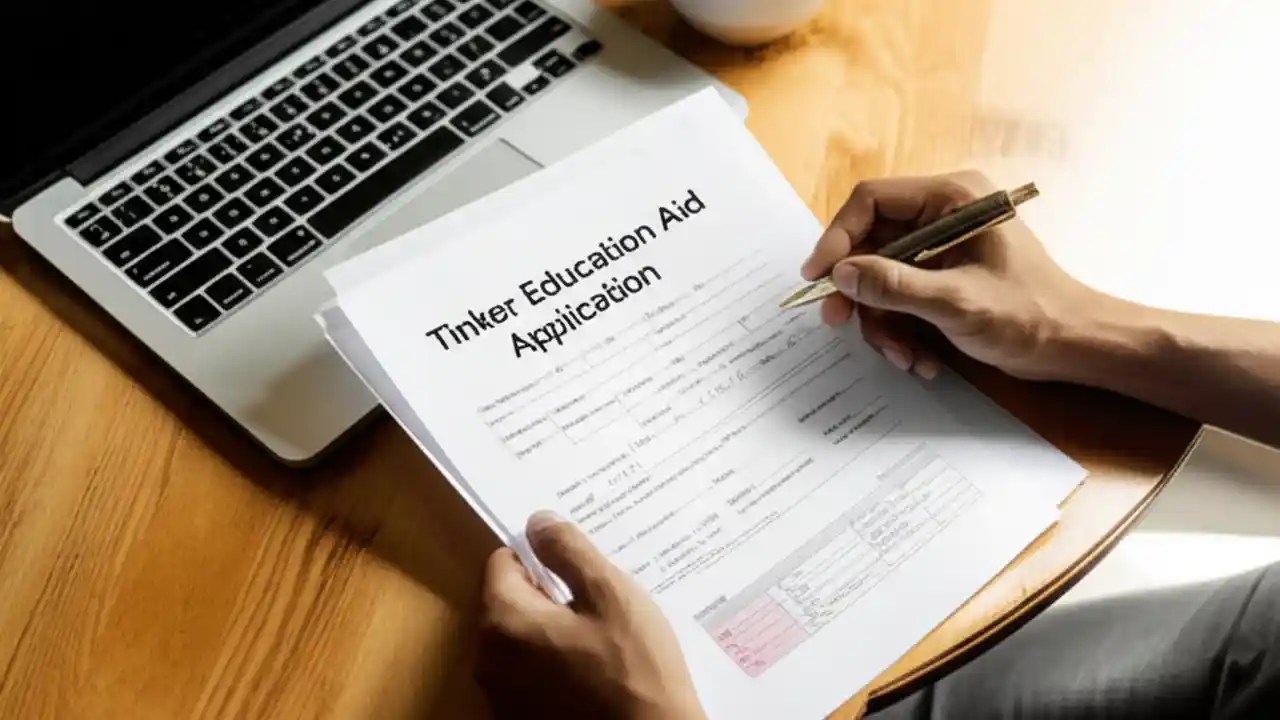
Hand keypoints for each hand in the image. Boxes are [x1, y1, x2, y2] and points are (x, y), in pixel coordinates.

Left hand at [476, 512, 705, 719]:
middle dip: (548, 596)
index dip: (542, 558)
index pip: (503, 562)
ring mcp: (501, 696)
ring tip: (603, 639)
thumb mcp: (610, 595)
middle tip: (599, 603)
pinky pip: (531, 675)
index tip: (580, 570)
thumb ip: (569, 551)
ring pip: (521, 640)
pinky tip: (596, 672)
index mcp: (503, 620)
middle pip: (509, 602)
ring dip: (553, 632)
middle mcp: (488, 659)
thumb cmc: (634, 669)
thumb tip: (538, 521)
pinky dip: (555, 666)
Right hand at [801, 171, 1102, 381]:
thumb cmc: (1029, 315)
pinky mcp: (941, 277)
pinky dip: (902, 329)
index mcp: (951, 198)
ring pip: (880, 277)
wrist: (1073, 345)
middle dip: (859, 291)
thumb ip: (895, 286)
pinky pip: (900, 297)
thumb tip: (840, 275)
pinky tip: (921, 357)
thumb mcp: (956, 302)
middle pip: (870, 243)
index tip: (819, 277)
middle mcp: (941, 215)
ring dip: (883, 321)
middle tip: (840, 322)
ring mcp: (940, 248)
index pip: (872, 201)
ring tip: (903, 356)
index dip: (838, 237)